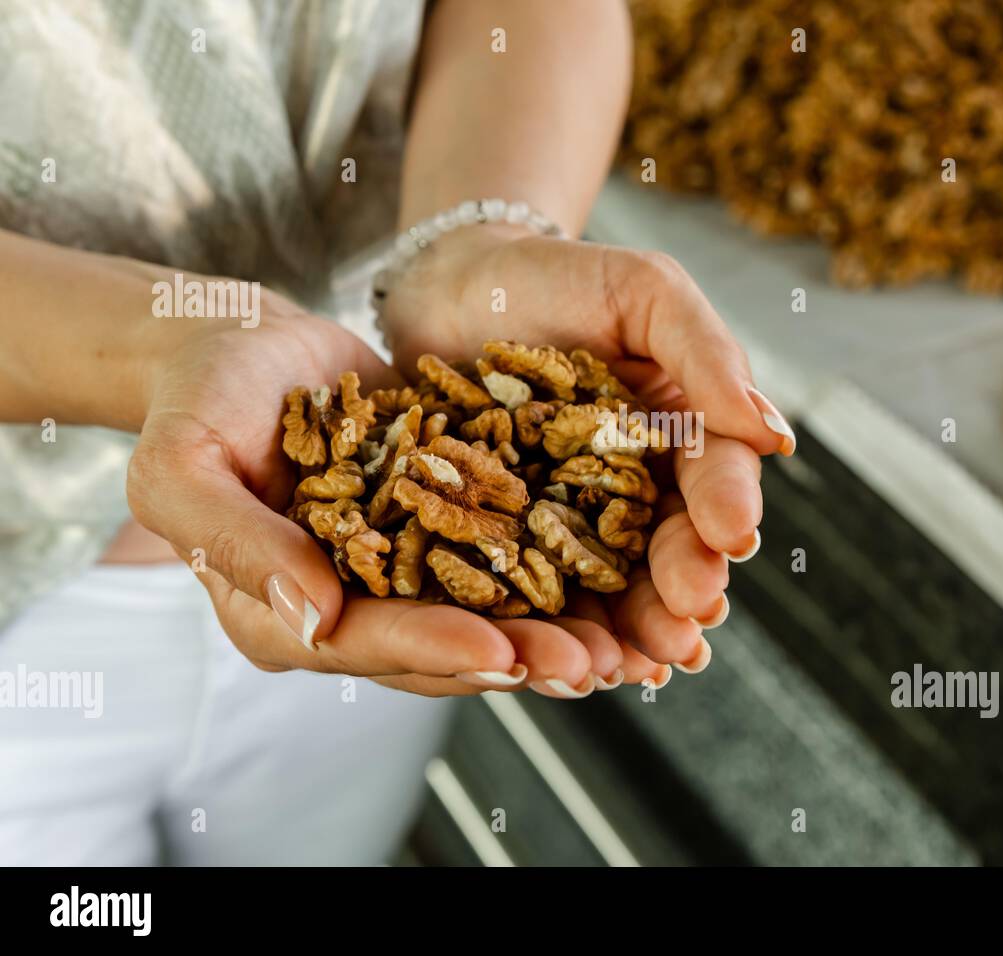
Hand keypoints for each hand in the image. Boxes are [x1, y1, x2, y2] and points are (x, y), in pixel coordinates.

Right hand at [126, 291, 603, 696]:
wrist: (244, 347)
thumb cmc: (197, 400)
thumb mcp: (183, 465)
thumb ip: (235, 540)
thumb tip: (311, 616)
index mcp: (279, 611)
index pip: (360, 643)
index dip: (431, 648)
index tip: (499, 652)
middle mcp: (346, 605)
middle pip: (436, 645)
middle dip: (513, 657)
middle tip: (588, 666)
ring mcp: (399, 571)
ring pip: (482, 613)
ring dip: (549, 632)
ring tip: (619, 643)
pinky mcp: (441, 528)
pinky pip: (503, 556)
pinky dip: (556, 571)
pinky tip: (615, 575)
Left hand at [380, 224, 796, 683]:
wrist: (450, 282)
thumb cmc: (555, 277)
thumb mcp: (643, 292)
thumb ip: (706, 354)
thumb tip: (774, 436)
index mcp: (681, 429)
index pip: (714, 474)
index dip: (724, 508)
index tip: (732, 536)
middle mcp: (637, 483)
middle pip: (670, 544)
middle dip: (684, 585)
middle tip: (690, 620)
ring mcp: (575, 517)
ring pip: (614, 582)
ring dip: (634, 627)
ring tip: (644, 663)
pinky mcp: (510, 540)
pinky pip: (541, 591)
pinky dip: (562, 628)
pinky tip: (577, 664)